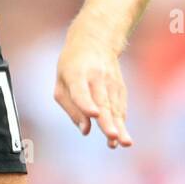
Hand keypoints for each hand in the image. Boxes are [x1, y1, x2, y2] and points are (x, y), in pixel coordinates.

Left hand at [54, 28, 131, 147]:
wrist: (95, 40)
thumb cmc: (72, 66)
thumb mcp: (61, 82)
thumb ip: (70, 107)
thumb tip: (85, 130)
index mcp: (76, 73)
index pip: (81, 91)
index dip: (86, 103)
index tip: (93, 114)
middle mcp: (96, 77)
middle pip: (102, 102)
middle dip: (107, 121)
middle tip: (112, 137)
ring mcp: (111, 81)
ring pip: (115, 107)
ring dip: (119, 126)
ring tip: (123, 143)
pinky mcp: (120, 87)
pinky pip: (120, 107)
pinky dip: (121, 122)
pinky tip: (121, 138)